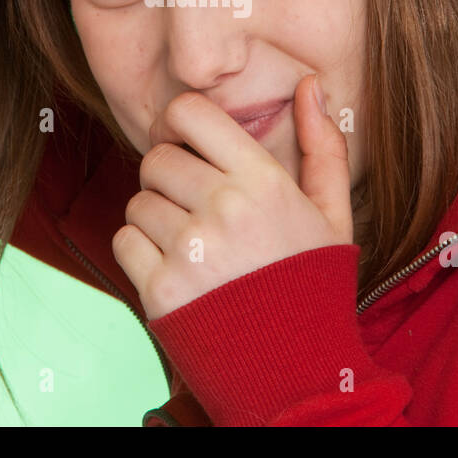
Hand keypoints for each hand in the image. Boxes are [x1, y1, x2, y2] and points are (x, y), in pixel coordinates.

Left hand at [113, 75, 351, 319]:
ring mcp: (189, 249)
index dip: (179, 124)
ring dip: (155, 218)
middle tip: (193, 207)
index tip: (186, 146)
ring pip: (138, 200)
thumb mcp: (333, 214)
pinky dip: (140, 251)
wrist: (298, 372)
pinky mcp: (160, 288)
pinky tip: (176, 269)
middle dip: (168, 178)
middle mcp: (224, 207)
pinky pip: (124, 240)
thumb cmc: (313, 285)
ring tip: (190, 245)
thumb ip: (323, 147)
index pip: (190, 113)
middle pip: (157, 158)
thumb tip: (309, 85)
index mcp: (263, 181)